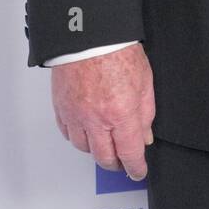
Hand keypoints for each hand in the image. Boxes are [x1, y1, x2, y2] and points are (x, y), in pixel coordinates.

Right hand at [51, 43, 155, 179]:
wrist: (90, 36)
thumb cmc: (118, 52)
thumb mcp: (145, 82)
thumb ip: (146, 113)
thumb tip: (145, 136)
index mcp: (121, 113)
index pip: (129, 153)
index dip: (135, 167)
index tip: (138, 171)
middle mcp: (96, 119)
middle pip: (105, 157)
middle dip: (116, 163)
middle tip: (123, 162)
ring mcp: (76, 116)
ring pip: (85, 148)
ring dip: (97, 150)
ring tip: (106, 144)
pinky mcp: (62, 109)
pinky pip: (68, 134)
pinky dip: (78, 137)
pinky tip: (86, 132)